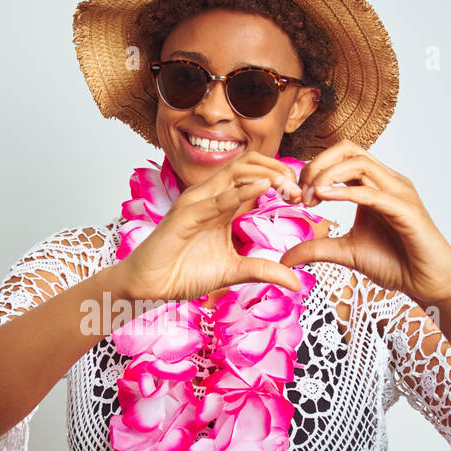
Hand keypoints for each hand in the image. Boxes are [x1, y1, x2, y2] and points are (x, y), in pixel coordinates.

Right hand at [116, 150, 307, 301]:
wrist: (149, 286)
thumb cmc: (183, 272)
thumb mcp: (234, 272)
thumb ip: (263, 271)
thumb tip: (296, 281)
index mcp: (222, 204)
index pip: (254, 175)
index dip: (280, 179)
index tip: (300, 197)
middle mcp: (210, 197)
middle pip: (247, 165)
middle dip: (277, 171)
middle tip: (298, 190)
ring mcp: (195, 203)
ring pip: (233, 173)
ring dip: (264, 176)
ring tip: (287, 186)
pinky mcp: (183, 215)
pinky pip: (214, 199)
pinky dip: (239, 192)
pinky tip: (262, 189)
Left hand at [280, 140, 450, 306]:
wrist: (428, 283)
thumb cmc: (395, 263)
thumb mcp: (346, 253)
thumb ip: (316, 249)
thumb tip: (284, 257)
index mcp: (373, 185)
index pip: (340, 156)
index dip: (313, 169)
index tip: (296, 196)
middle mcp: (387, 182)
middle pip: (348, 149)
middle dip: (317, 164)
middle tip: (299, 192)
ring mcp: (399, 192)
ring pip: (359, 163)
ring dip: (327, 176)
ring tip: (310, 197)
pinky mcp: (407, 210)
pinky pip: (373, 192)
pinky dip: (345, 191)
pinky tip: (323, 197)